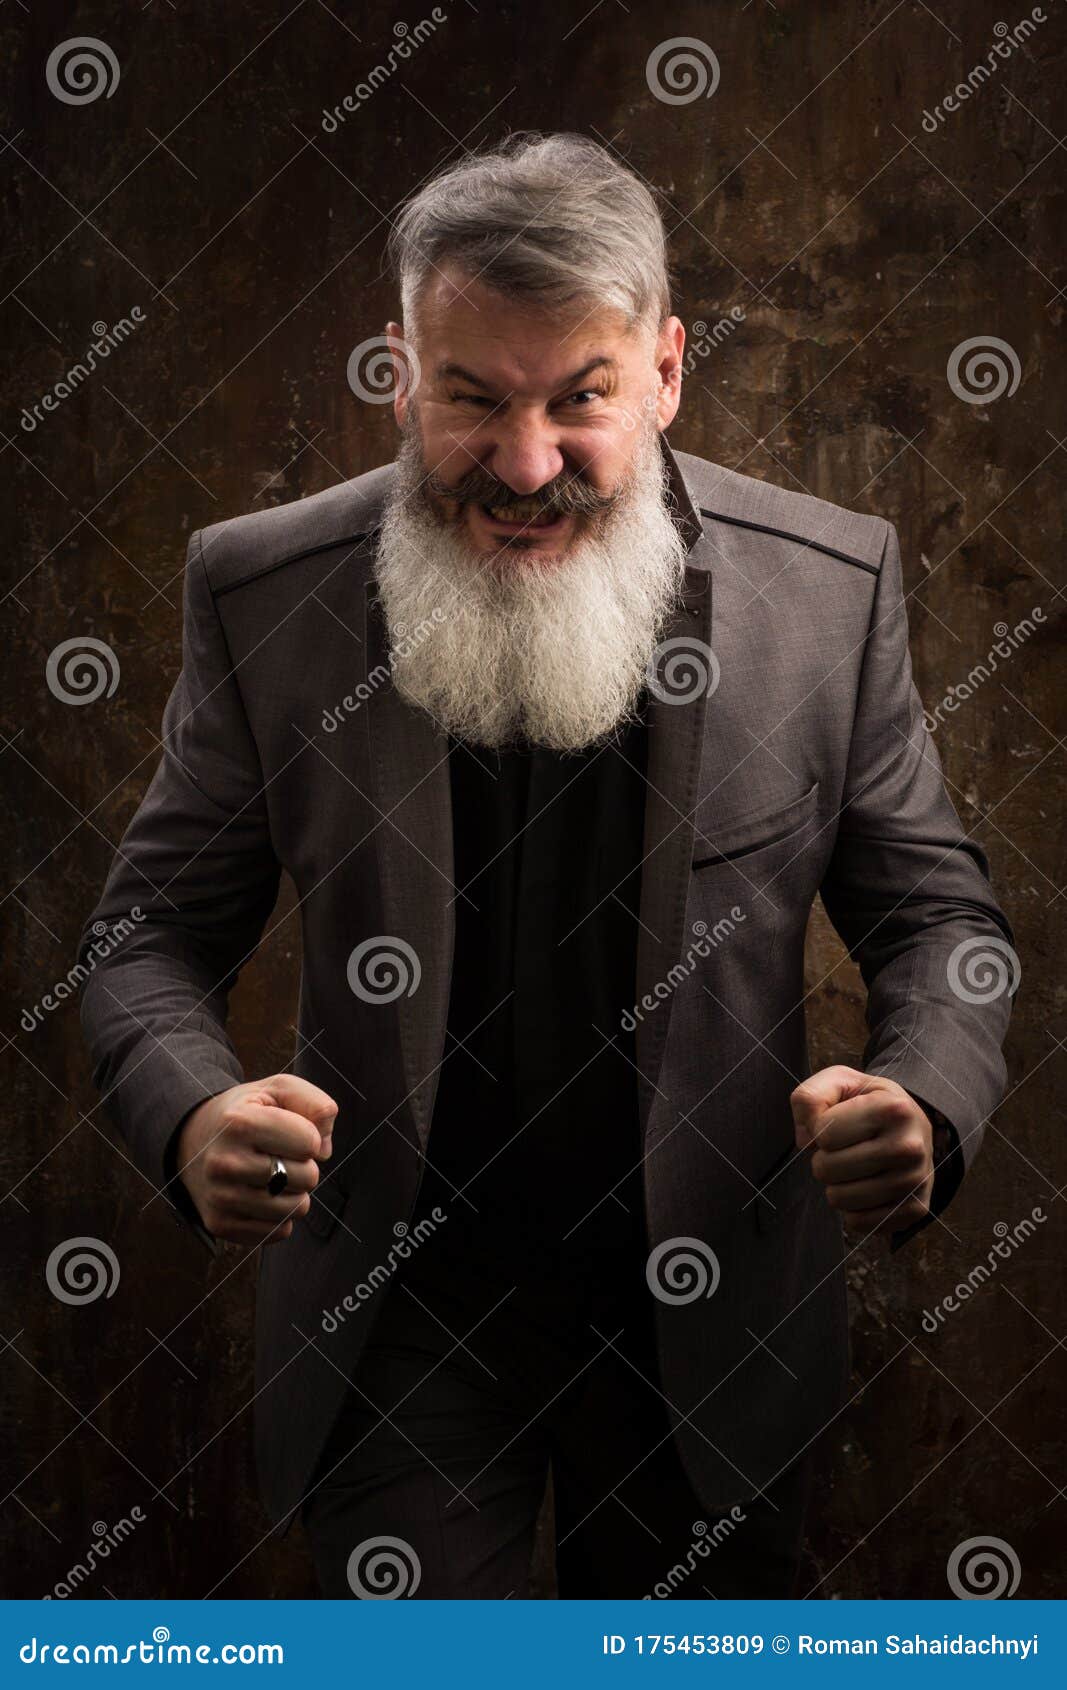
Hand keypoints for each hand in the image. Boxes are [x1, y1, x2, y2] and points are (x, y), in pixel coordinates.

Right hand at [174, 1073, 337, 1246]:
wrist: (193, 1139)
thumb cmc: (248, 1112)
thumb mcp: (279, 1089)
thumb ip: (316, 1104)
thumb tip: (324, 1151)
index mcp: (239, 1123)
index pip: (310, 1142)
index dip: (308, 1135)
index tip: (287, 1130)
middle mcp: (225, 1163)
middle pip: (308, 1177)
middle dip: (303, 1164)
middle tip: (278, 1154)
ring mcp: (220, 1198)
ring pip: (297, 1209)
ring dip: (295, 1192)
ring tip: (272, 1175)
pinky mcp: (220, 1225)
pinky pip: (280, 1231)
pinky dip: (280, 1215)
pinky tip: (260, 1194)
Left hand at [790, 1066, 933, 1239]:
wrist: (913, 1124)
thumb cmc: (867, 1101)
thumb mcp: (839, 1081)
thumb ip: (809, 1097)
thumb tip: (806, 1140)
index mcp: (893, 1108)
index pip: (823, 1133)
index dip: (819, 1128)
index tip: (837, 1121)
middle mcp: (910, 1146)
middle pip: (826, 1169)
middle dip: (824, 1158)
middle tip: (843, 1148)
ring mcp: (915, 1181)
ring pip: (838, 1200)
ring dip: (836, 1184)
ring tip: (854, 1166)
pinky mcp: (915, 1210)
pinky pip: (858, 1223)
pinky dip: (852, 1208)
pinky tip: (867, 1186)